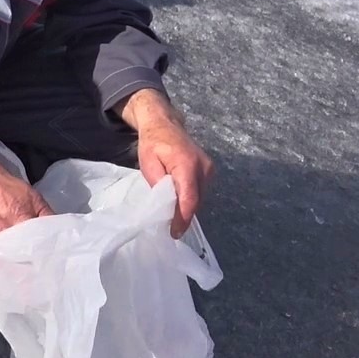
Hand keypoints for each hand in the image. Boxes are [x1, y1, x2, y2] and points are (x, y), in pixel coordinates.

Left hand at [120, 89, 213, 237]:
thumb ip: (159, 184)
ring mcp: (209, 169)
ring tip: (172, 219)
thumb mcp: (148, 164)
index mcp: (187, 165)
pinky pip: (200, 191)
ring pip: (199, 197)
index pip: (189, 199)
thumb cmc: (153, 143)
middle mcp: (203, 167)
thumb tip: (166, 204)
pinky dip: (190, 199)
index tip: (175, 233)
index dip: (182, 219)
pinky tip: (179, 203)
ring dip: (187, 208)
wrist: (164, 124)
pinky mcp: (209, 170)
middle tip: (170, 229)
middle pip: (196, 201)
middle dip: (183, 216)